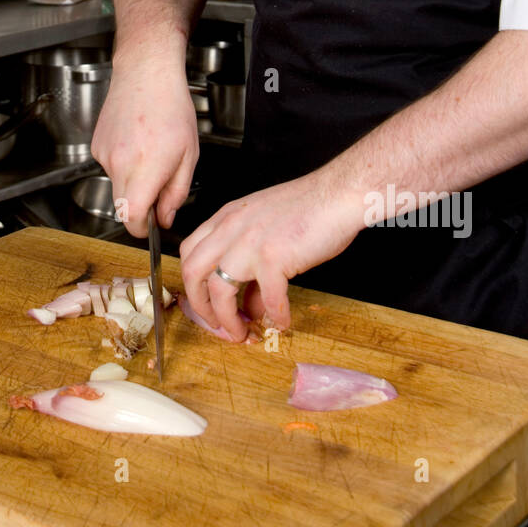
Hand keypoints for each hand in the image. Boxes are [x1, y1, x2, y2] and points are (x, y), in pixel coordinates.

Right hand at [91, 53, 198, 237]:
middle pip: (121, 208)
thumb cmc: (171, 107)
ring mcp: (105, 155)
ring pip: (116, 187)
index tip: (151, 227)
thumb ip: (176, 193)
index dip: (142, 230)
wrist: (146, 73)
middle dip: (139, 208)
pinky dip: (123, 164)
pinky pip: (110, 168)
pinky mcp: (96, 146)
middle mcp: (120, 163)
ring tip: (149, 153)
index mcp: (147, 167)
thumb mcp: (188, 154)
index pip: (132, 217)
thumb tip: (164, 218)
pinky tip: (136, 143)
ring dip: (132, 182)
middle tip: (158, 189)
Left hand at [179, 173, 362, 338]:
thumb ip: (252, 266)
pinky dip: (275, 316)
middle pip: (192, 272)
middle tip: (216, 325)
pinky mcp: (274, 257)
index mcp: (226, 219)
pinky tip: (283, 322)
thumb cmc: (308, 208)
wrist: (338, 193)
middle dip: (200, 306)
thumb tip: (251, 306)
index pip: (189, 252)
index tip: (205, 305)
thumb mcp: (267, 231)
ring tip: (241, 333)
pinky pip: (268, 298)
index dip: (192, 284)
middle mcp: (231, 228)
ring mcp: (250, 242)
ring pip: (218, 289)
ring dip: (227, 319)